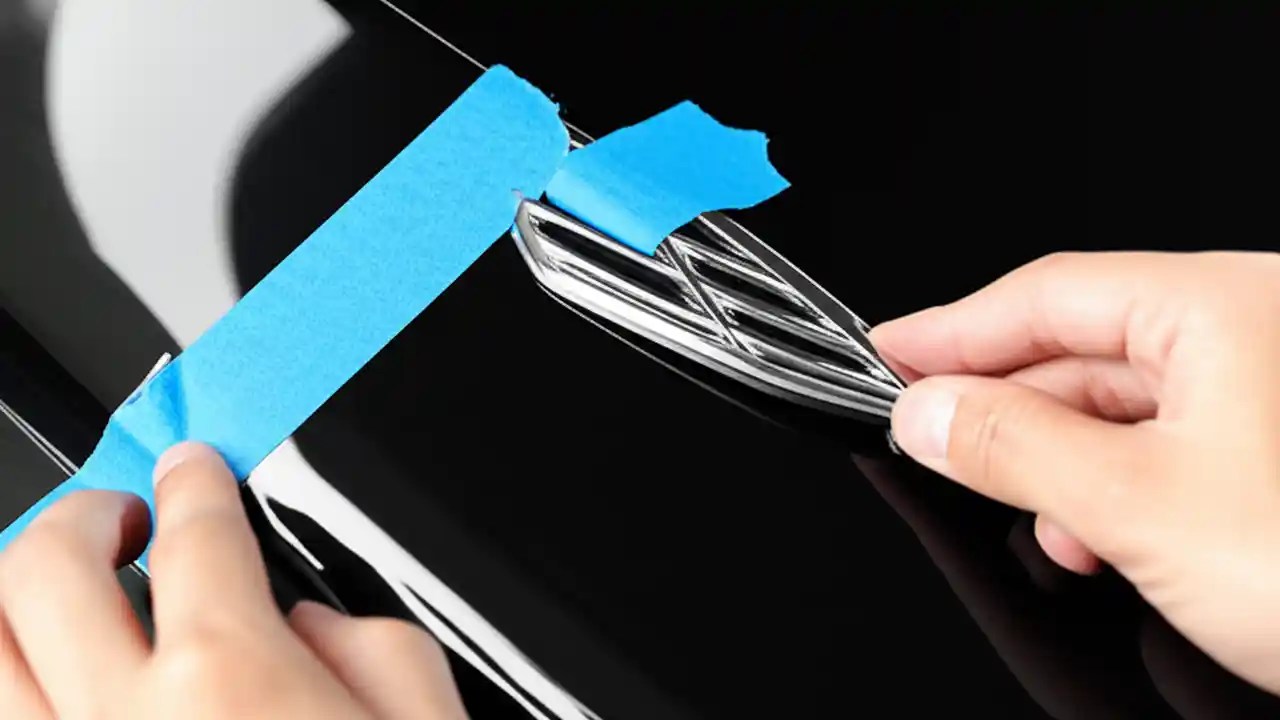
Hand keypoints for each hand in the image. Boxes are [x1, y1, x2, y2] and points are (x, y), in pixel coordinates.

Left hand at [0, 442, 468, 718]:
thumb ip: (379, 647)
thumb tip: (314, 625)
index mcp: (231, 676)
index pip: (192, 531)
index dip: (191, 477)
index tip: (190, 466)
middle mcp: (126, 718)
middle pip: (48, 565)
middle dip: (85, 511)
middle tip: (124, 513)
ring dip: (15, 591)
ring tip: (62, 585)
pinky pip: (1, 718)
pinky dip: (13, 676)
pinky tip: (49, 674)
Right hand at [870, 251, 1279, 693]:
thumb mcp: (1138, 506)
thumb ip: (1014, 446)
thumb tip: (927, 410)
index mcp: (1227, 305)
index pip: (1051, 294)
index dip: (955, 327)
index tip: (888, 352)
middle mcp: (1256, 329)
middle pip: (1086, 346)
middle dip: (1007, 405)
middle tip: (932, 438)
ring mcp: (1270, 389)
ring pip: (1127, 403)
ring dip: (1061, 461)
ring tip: (1034, 519)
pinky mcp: (1275, 448)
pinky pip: (1170, 444)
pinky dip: (1116, 488)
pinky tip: (1097, 535)